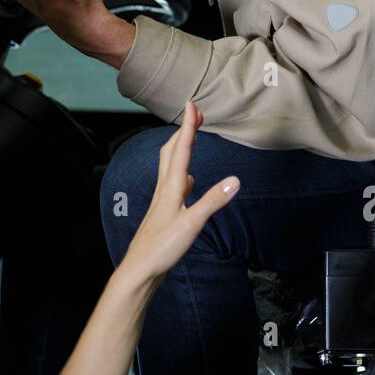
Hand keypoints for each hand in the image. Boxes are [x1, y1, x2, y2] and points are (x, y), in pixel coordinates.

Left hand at [116, 102, 238, 285]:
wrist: (139, 270)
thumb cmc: (161, 248)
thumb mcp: (192, 225)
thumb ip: (213, 201)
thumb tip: (235, 180)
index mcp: (171, 187)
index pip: (181, 149)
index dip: (188, 126)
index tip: (191, 104)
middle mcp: (164, 189)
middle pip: (171, 152)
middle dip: (183, 131)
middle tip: (195, 114)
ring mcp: (162, 200)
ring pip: (170, 166)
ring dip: (180, 148)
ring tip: (190, 138)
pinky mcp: (164, 212)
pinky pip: (173, 184)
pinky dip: (181, 173)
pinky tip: (187, 181)